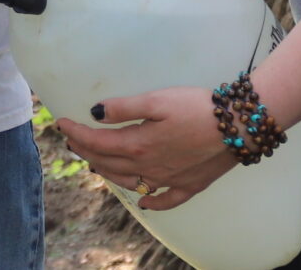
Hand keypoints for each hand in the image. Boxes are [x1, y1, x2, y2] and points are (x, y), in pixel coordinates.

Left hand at [58, 85, 239, 210]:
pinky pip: (166, 200)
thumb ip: (124, 108)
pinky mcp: (191, 186)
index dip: (76, 133)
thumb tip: (95, 113)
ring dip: (109, 173)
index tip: (61, 123)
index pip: (97, 143)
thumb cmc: (196, 108)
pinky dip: (151, 202)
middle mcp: (151, 167)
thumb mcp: (156, 99)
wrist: (239, 126)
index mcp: (139, 145)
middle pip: (110, 164)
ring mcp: (171, 180)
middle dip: (86, 152)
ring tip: (95, 164)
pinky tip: (144, 201)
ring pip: (131, 182)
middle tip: (72, 141)